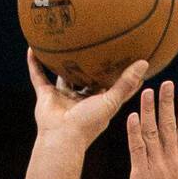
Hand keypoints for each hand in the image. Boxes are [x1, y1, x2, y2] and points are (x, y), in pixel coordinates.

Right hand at [28, 49, 147, 152]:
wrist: (62, 137)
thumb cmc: (89, 123)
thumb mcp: (112, 101)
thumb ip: (126, 83)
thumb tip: (145, 63)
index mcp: (99, 102)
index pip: (112, 85)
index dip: (120, 73)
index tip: (128, 57)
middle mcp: (81, 99)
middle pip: (86, 78)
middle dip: (89, 64)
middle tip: (95, 42)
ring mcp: (63, 97)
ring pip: (61, 75)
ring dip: (60, 61)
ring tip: (62, 41)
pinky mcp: (45, 96)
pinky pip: (37, 76)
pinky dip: (34, 63)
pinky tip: (32, 47)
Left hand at [127, 81, 177, 178]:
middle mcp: (173, 162)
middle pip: (170, 126)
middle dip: (168, 103)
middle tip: (166, 83)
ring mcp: (157, 167)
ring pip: (153, 133)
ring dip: (149, 111)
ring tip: (146, 92)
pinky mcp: (141, 175)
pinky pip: (137, 149)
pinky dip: (134, 132)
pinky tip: (132, 117)